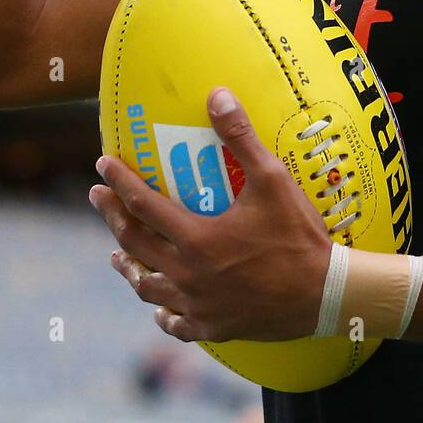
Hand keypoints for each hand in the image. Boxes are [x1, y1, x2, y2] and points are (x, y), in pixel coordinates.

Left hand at [90, 87, 332, 343]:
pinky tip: (158, 306)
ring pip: (147, 286)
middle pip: (134, 243)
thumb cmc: (299, 234)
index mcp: (196, 237)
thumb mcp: (272, 179)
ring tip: (116, 255)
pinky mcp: (212, 327)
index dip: (119, 181)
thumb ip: (241, 137)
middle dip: (112, 216)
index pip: (143, 203)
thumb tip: (218, 96)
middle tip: (98, 197)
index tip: (102, 164)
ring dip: (127, 266)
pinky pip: (174, 322)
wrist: (324, 294)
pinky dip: (161, 310)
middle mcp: (187, 274)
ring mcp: (197, 305)